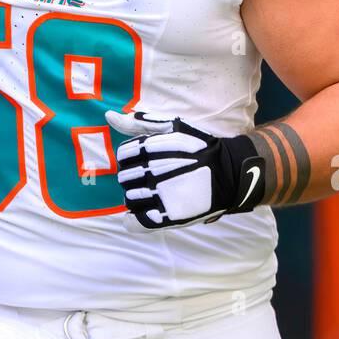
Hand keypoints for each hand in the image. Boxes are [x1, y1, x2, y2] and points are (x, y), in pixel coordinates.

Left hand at [104, 110, 266, 229]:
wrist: (229, 174)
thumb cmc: (200, 149)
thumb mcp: (173, 128)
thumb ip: (140, 123)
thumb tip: (109, 116)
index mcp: (151, 149)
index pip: (123, 156)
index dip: (133, 158)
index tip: (148, 160)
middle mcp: (151, 172)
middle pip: (124, 178)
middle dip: (135, 177)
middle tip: (154, 178)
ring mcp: (158, 196)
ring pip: (128, 199)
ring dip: (137, 198)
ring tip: (154, 195)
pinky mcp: (165, 218)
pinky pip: (134, 222)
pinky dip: (134, 220)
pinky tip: (147, 212)